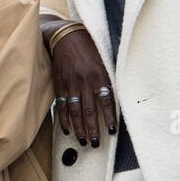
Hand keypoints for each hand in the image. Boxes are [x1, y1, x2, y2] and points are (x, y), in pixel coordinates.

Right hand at [49, 24, 116, 148]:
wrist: (65, 37)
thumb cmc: (89, 48)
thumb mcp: (104, 59)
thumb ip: (110, 77)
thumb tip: (119, 94)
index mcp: (99, 75)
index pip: (106, 101)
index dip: (109, 117)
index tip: (111, 131)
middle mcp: (85, 81)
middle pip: (89, 110)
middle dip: (92, 128)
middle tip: (95, 143)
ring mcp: (71, 84)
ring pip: (75, 111)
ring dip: (79, 128)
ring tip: (83, 141)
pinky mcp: (60, 85)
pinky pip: (62, 105)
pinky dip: (64, 118)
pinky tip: (67, 129)